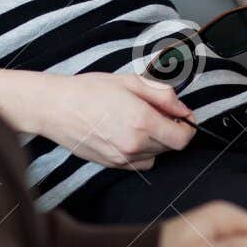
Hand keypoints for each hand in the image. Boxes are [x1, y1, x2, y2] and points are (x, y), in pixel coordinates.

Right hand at [0, 66, 195, 170]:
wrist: (57, 107)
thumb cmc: (91, 90)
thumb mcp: (131, 82)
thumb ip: (163, 96)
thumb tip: (184, 109)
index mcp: (142, 121)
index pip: (183, 138)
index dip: (188, 127)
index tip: (184, 117)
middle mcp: (134, 144)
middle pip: (170, 147)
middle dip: (171, 129)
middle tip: (157, 111)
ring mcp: (122, 158)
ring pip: (156, 155)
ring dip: (156, 141)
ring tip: (139, 121)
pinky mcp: (112, 164)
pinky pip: (140, 163)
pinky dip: (142, 151)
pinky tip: (128, 133)